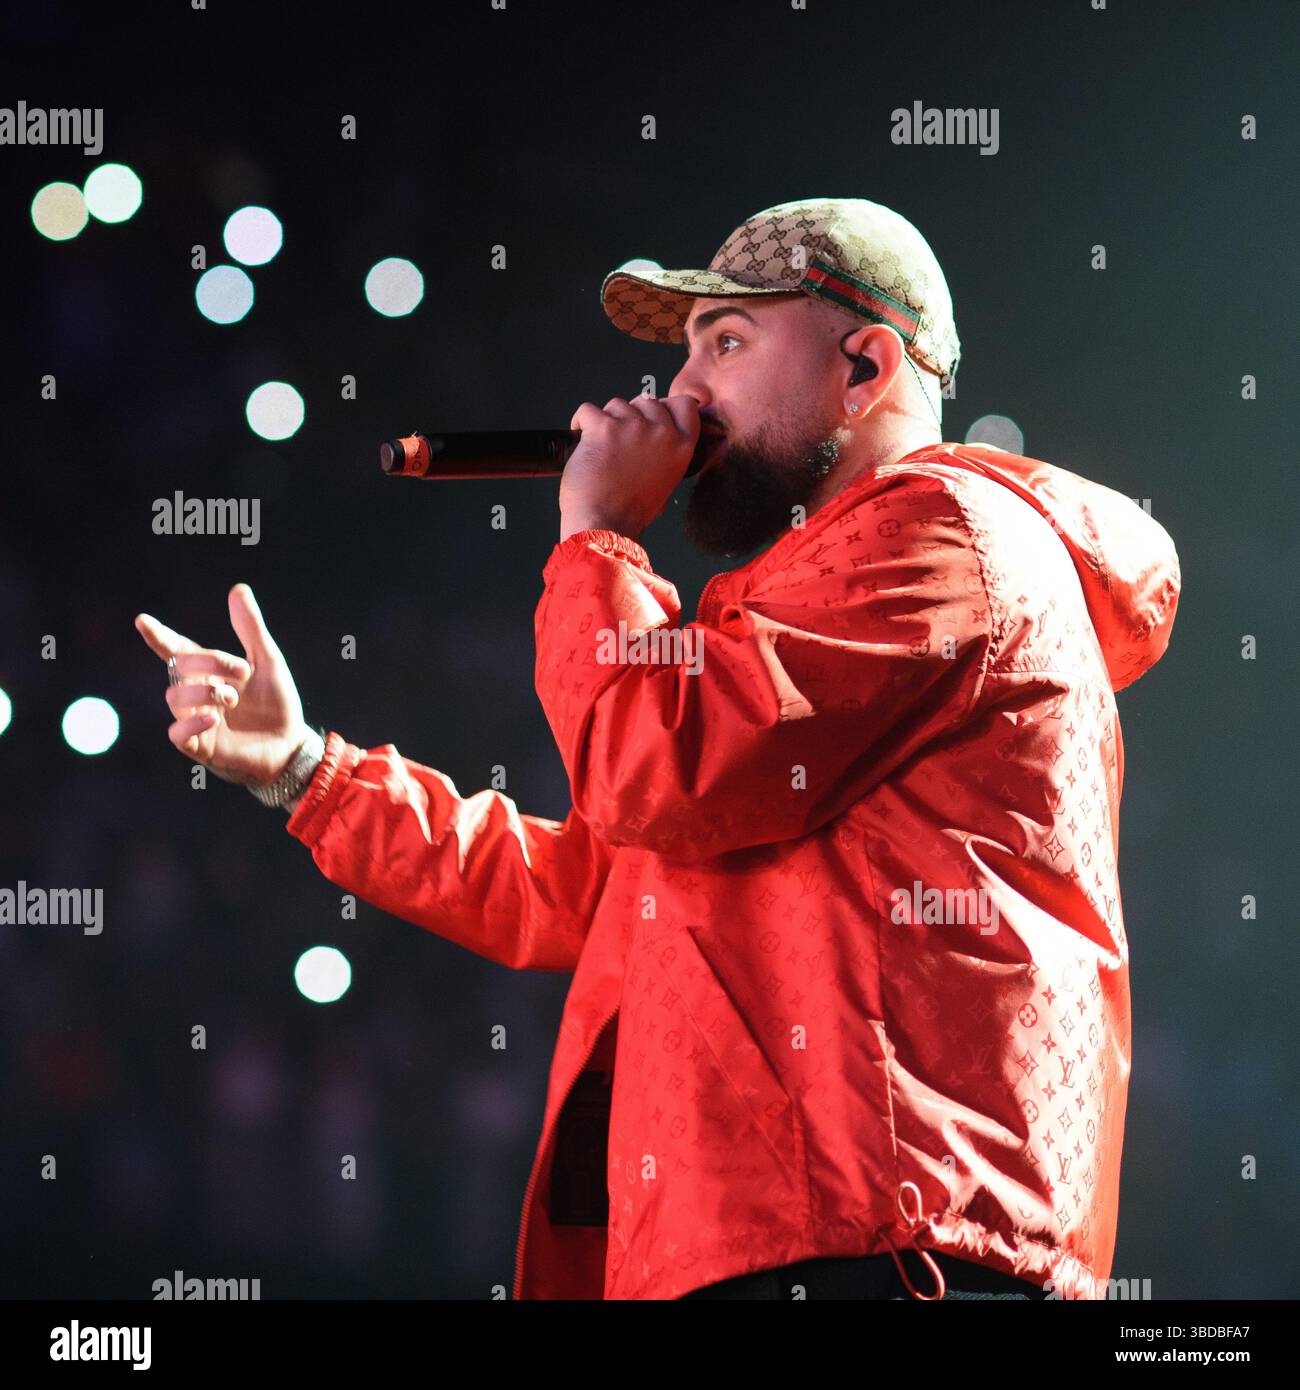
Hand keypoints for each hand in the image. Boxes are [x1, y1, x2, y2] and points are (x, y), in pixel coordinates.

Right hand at [134, 583, 308, 788]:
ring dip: (204, 692)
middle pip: (180, 668)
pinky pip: (177, 733)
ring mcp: (195, 720)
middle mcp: (197, 694)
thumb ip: (250, 628)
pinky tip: (212, 718)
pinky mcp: (199, 746)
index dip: (159, 636)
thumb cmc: (278, 704)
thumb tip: (238, 588)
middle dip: (208, 663)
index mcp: (210, 672)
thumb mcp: (268, 661)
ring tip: (233, 698)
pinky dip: (191, 723)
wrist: (291, 744)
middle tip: (243, 672)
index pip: (177, 650)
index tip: (143, 621)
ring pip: (174, 698)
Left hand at [559, 394, 700, 541]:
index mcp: (682, 447)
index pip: (684, 404)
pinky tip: (582, 443)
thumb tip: (655, 437)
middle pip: (646, 401)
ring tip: (601, 449)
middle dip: (631, 416)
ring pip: (616, 405)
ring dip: (606, 422)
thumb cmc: (629, 512)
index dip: (665, 406)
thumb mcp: (666, 483)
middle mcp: (662, 433)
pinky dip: (581, 424)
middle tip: (620, 442)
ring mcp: (633, 427)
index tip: (652, 417)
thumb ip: (667, 454)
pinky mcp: (603, 428)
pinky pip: (588, 410)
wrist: (604, 525)